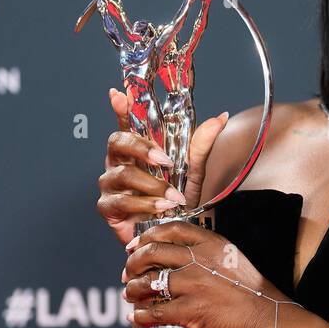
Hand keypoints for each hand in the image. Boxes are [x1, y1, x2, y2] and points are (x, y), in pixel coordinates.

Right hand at [97, 88, 228, 245]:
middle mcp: (119, 162)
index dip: (121, 109)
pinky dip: (144, 205)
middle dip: (141, 149)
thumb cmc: (178, 201)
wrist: (175, 234)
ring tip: (173, 198)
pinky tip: (161, 209)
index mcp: (136, 150)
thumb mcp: (194, 171)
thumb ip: (202, 145)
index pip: (126, 123)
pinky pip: (121, 201)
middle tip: (165, 161)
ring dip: (151, 185)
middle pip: (118, 142)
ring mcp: (110, 184)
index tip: (119, 94)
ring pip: (122, 174)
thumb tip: (221, 118)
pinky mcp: (108, 207)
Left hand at [122, 220, 287, 327]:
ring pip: (149, 282)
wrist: (267, 318)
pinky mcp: (190, 311)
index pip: (170, 229)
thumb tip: (178, 251)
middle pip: (153, 252)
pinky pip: (154, 311)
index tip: (136, 245)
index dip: (147, 236)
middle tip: (129, 272)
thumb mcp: (232, 258)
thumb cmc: (252, 290)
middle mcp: (200, 260)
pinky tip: (138, 316)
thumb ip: (207, 250)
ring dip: (134, 289)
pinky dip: (141, 315)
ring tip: (131, 294)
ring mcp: (194, 285)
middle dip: (134, 262)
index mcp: (211, 243)